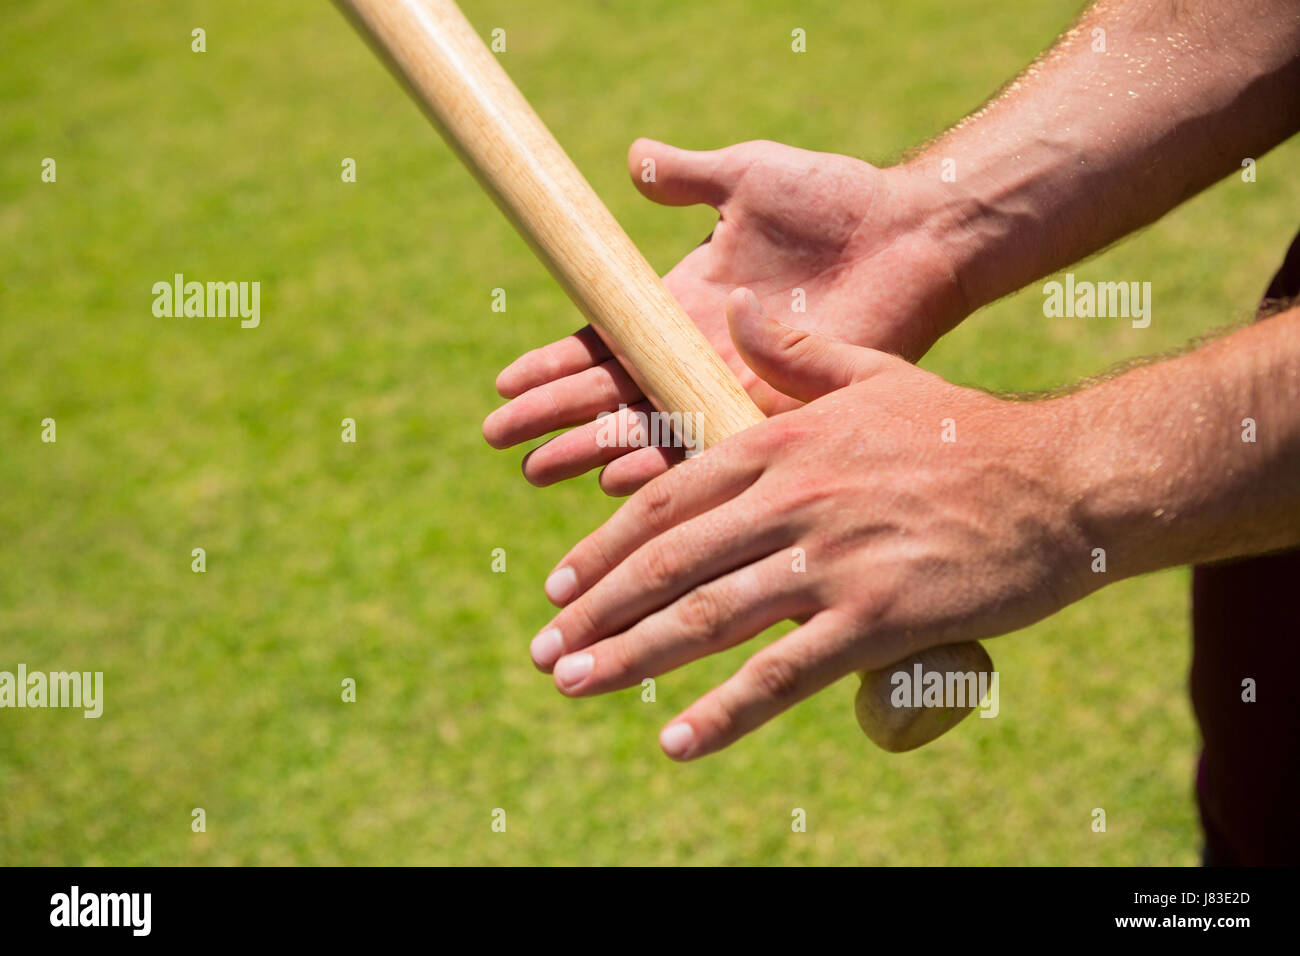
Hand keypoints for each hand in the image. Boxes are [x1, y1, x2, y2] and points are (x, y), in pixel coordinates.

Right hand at [483, 138, 968, 494]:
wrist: (909, 231)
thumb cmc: (833, 200)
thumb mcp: (746, 177)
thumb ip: (687, 177)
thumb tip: (632, 161)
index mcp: (681, 307)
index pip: (602, 343)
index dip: (553, 364)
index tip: (504, 383)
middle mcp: (698, 356)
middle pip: (609, 394)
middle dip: (552, 416)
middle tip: (499, 439)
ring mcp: (733, 387)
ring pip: (647, 428)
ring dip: (592, 450)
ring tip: (538, 470)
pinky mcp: (775, 410)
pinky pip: (708, 445)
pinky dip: (662, 462)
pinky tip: (618, 481)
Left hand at [528, 290, 1093, 758]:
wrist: (1064, 480)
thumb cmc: (966, 432)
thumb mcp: (877, 375)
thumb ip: (796, 353)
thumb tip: (735, 308)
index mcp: (784, 443)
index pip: (667, 500)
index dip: (604, 548)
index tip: (561, 587)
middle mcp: (795, 499)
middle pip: (670, 562)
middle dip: (597, 610)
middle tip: (544, 650)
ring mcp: (833, 560)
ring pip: (708, 616)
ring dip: (630, 658)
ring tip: (573, 685)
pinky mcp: (876, 619)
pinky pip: (782, 673)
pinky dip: (724, 711)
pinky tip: (675, 741)